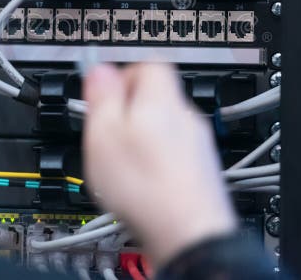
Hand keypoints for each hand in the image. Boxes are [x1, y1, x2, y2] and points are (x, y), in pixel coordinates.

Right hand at [82, 63, 236, 269]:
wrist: (189, 235)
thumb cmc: (147, 189)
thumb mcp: (104, 134)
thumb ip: (102, 96)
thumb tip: (100, 69)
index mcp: (162, 99)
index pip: (148, 64)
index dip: (122, 75)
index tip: (104, 96)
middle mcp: (186, 117)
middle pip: (155, 98)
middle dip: (127, 113)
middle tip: (107, 135)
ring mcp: (197, 146)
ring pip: (162, 129)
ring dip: (140, 141)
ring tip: (121, 167)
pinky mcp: (200, 172)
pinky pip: (171, 156)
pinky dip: (154, 165)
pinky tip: (140, 186)